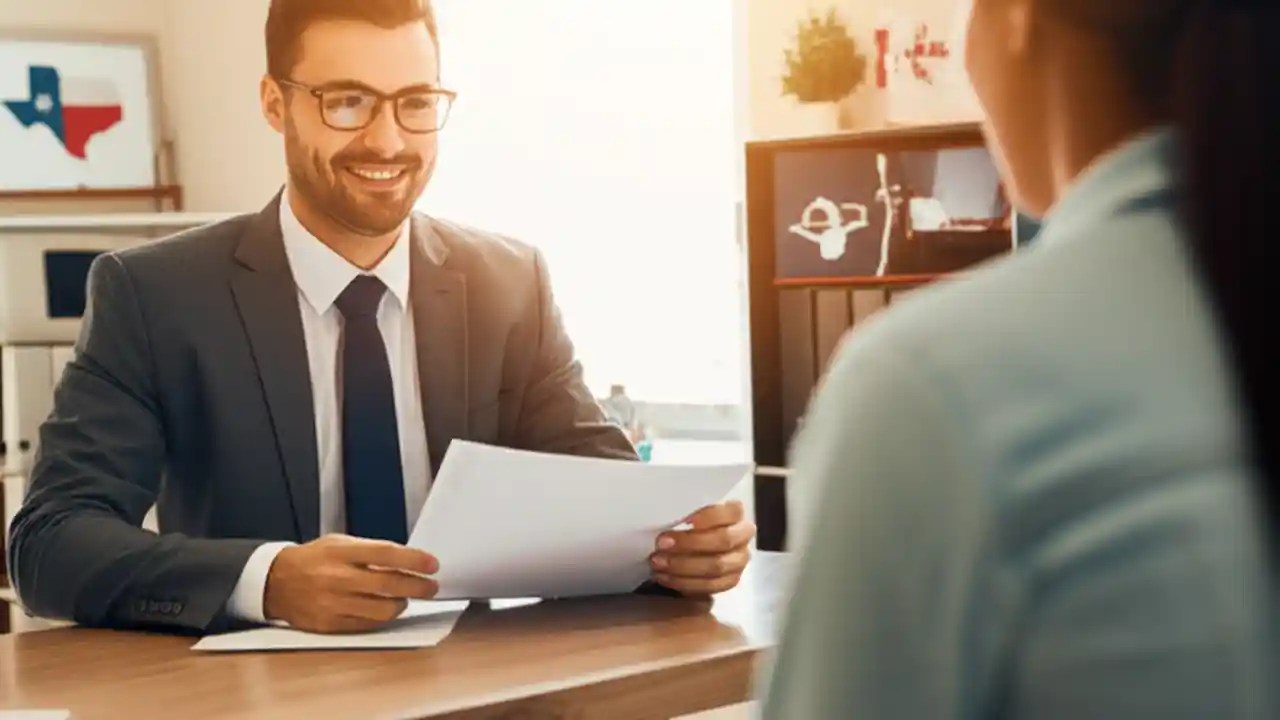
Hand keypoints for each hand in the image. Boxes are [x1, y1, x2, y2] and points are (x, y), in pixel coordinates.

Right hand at [263, 534, 439, 633]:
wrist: (275, 582)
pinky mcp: (329, 624)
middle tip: (431, 586)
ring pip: (382, 609)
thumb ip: (370, 552)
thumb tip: (407, 561)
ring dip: (401, 604)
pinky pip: (367, 624)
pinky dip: (382, 617)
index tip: (432, 564)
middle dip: (418, 586)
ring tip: (405, 598)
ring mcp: (333, 603)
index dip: (413, 560)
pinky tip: (385, 609)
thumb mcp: (339, 543)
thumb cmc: (313, 559)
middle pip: (388, 585)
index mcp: (341, 552)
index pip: (386, 554)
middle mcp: (337, 578)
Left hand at [650, 500, 755, 596]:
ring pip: (717, 566)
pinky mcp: (730, 580)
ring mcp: (739, 560)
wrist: (695, 546)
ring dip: (683, 566)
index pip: (731, 512)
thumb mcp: (688, 511)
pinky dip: (685, 583)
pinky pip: (710, 586)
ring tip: (658, 563)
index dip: (709, 516)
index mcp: (736, 513)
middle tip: (661, 543)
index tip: (685, 520)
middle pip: (723, 540)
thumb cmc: (688, 523)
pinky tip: (665, 577)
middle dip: (689, 543)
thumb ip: (685, 511)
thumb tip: (665, 514)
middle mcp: (743, 536)